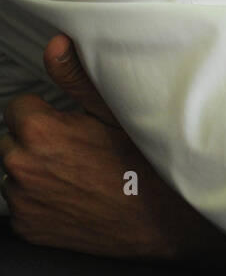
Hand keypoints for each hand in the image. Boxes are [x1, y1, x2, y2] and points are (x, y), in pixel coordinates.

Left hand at [2, 35, 193, 258]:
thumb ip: (76, 76)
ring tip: (75, 173)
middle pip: (12, 140)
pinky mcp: (28, 228)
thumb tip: (55, 46)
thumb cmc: (142, 167)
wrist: (160, 221)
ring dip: (35, 170)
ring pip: (15, 174)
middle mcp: (23, 168)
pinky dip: (39, 200)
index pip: (17, 107)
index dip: (45, 111)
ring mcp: (23, 202)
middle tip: (75, 148)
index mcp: (39, 132)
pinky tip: (71, 195)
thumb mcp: (115, 112)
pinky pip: (22, 205)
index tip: (67, 122)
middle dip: (36, 141)